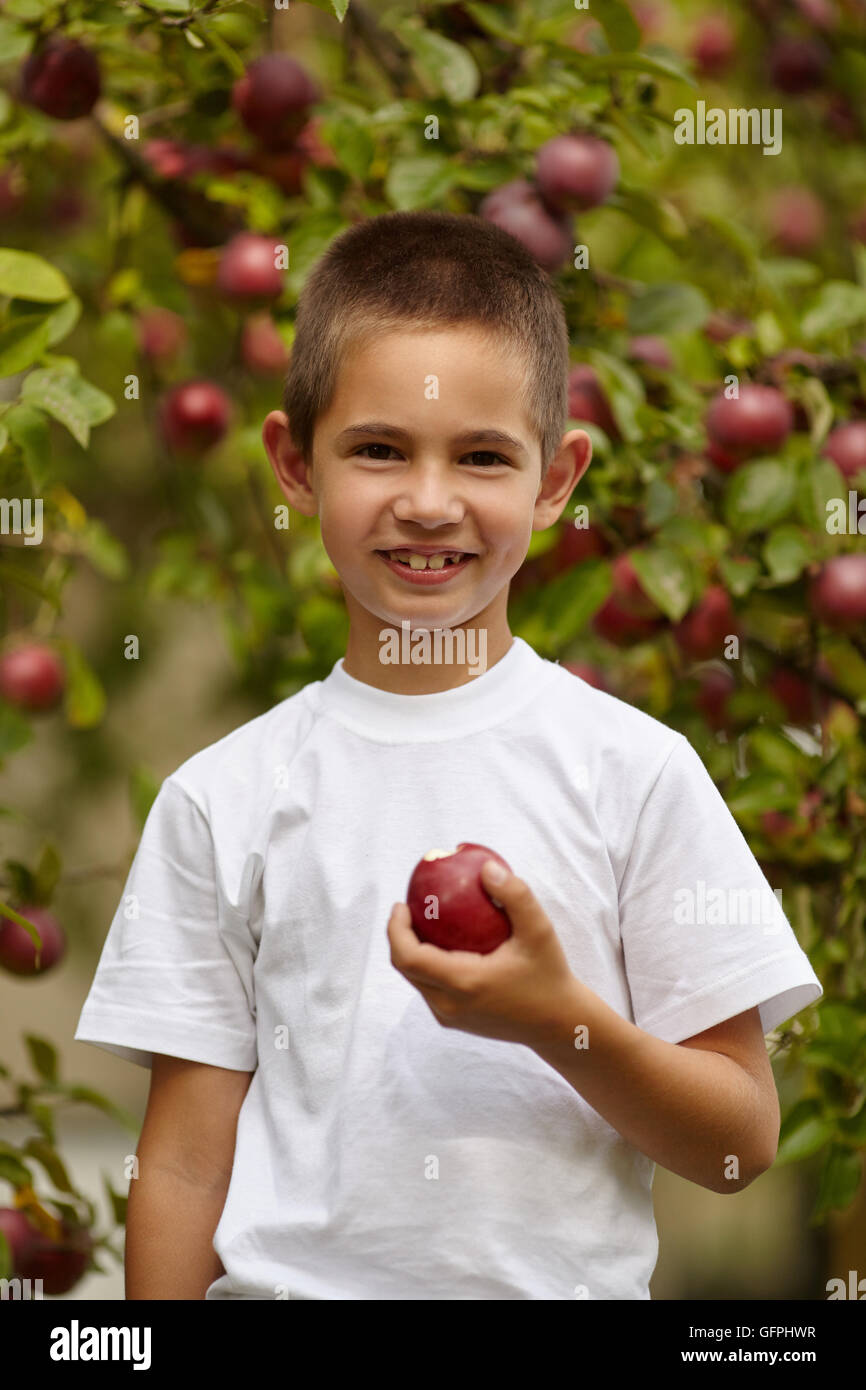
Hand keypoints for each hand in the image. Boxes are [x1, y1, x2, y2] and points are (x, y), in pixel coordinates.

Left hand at [387, 859, 578, 1047]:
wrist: (558, 1024)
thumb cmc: (549, 975)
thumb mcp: (539, 930)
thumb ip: (515, 895)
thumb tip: (486, 867)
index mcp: (463, 984)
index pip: (408, 958)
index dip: (395, 930)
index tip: (401, 904)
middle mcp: (449, 1006)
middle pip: (405, 968)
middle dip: (399, 936)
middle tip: (410, 907)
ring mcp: (450, 1017)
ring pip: (416, 980)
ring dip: (411, 951)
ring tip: (423, 921)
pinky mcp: (455, 1021)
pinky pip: (429, 988)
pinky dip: (426, 965)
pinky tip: (442, 943)